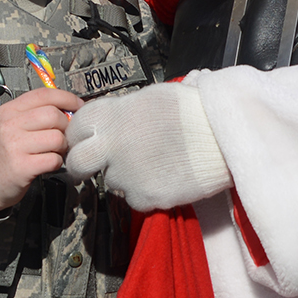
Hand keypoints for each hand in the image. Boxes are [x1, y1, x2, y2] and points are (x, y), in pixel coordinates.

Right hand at [0, 88, 84, 217]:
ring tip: (54, 152)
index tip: (77, 106)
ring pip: (57, 138)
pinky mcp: (22, 167)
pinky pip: (54, 159)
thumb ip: (35, 114)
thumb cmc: (3, 154)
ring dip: (62, 147)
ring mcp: (14, 146)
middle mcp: (9, 125)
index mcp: (9, 111)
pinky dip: (57, 162)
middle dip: (66, 126)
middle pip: (54, 115)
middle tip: (63, 136)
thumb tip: (69, 109)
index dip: (67, 98)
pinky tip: (48, 163)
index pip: (44, 94)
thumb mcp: (11, 126)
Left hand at [64, 82, 231, 210]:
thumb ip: (120, 113)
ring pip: (111, 181)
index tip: (83, 142)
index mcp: (110, 117)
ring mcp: (126, 175)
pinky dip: (145, 190)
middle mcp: (110, 146)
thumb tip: (105, 124)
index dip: (78, 138)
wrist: (224, 136)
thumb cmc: (191, 110)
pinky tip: (164, 176)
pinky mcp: (143, 197)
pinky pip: (135, 198)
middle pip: (77, 163)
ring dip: (124, 176)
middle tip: (90, 167)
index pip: (74, 130)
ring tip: (152, 163)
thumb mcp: (149, 99)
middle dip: (81, 167)